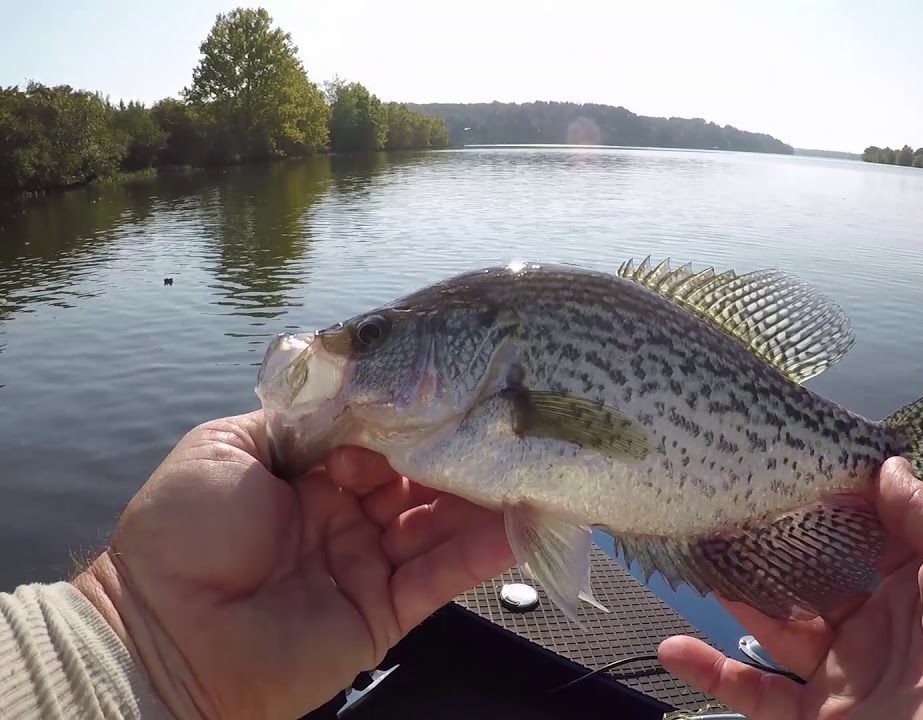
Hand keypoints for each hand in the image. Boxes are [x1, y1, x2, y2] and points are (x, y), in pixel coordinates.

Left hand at [71, 410, 513, 719]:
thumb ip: (295, 422)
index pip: (377, 438)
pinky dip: (483, 553)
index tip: (449, 392)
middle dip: (455, 451)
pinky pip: (441, 578)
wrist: (163, 634)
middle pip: (416, 478)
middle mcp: (344, 516)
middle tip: (502, 422)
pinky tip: (520, 524)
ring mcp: (367, 564)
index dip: (409, 417)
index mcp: (307, 476)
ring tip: (527, 466)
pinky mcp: (385, 612)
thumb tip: (357, 398)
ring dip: (481, 498)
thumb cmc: (182, 536)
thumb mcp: (223, 449)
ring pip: (438, 524)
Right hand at [658, 457, 922, 718]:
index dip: (804, 507)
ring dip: (728, 598)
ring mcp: (842, 672)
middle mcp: (867, 621)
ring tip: (686, 557)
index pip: (839, 535)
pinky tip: (676, 646)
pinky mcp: (823, 716)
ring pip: (768, 629)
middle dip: (755, 548)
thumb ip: (920, 508)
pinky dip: (713, 675)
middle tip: (709, 510)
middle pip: (796, 580)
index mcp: (904, 575)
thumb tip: (882, 463)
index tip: (764, 471)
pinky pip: (757, 696)